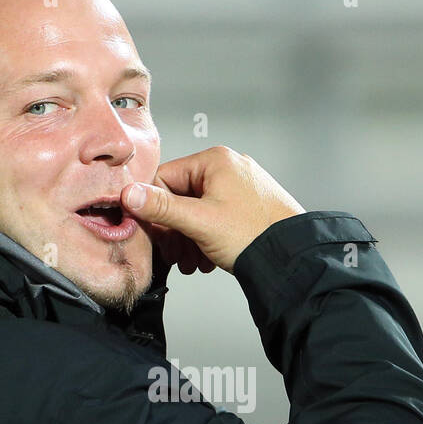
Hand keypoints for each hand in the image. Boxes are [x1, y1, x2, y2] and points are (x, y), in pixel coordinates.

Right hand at [119, 146, 304, 273]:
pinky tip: (207, 259)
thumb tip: (129, 194)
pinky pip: (216, 218)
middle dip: (175, 231)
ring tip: (192, 262)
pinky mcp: (249, 205)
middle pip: (182, 197)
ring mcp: (241, 186)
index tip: (153, 234)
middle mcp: (229, 167)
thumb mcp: (199, 222)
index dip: (154, 210)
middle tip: (173, 255)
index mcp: (215, 161)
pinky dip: (207, 239)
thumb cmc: (254, 234)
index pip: (165, 178)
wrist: (293, 257)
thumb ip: (161, 208)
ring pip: (198, 211)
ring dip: (189, 240)